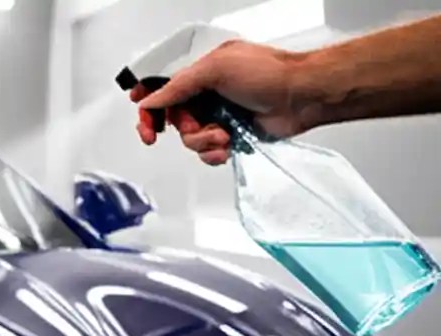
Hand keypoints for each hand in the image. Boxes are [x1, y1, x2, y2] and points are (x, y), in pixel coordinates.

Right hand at [132, 40, 314, 165]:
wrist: (301, 97)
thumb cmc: (267, 74)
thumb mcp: (216, 69)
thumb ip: (179, 86)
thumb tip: (151, 100)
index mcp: (200, 75)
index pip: (164, 92)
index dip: (150, 108)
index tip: (147, 128)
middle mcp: (207, 96)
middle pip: (174, 121)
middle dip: (186, 128)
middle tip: (197, 126)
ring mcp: (218, 117)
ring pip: (190, 140)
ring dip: (203, 141)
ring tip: (223, 135)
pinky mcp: (230, 137)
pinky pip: (208, 153)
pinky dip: (214, 153)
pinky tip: (228, 145)